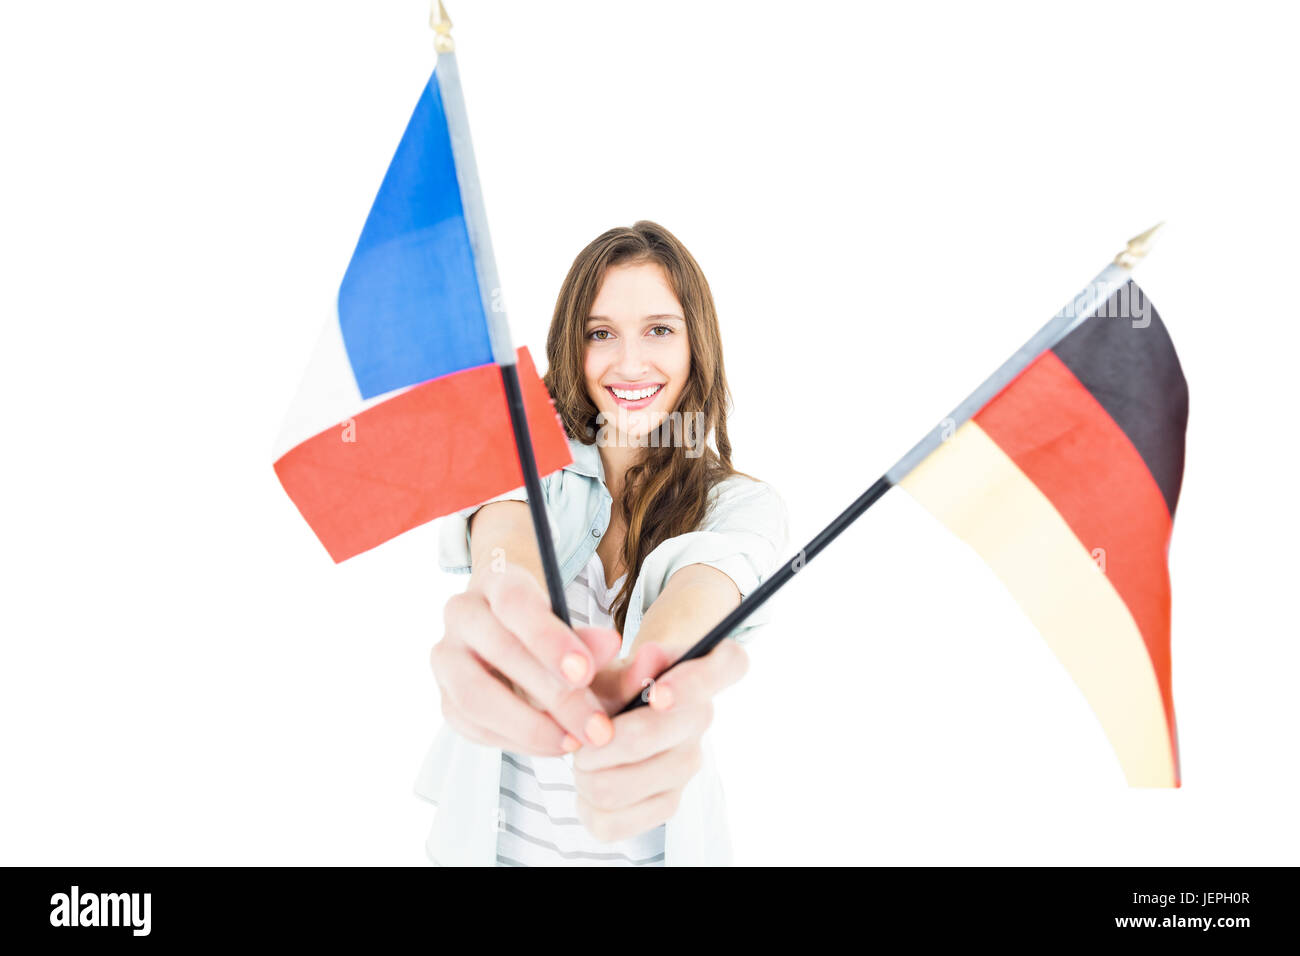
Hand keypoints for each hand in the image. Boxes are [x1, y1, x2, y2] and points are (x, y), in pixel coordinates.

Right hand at [431, 561, 622, 755]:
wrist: (525, 656)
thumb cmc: (557, 643)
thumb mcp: (582, 640)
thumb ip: (597, 647)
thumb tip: (610, 643)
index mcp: (498, 581)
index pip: (515, 602)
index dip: (548, 638)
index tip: (583, 673)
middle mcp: (463, 613)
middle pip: (499, 650)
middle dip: (553, 695)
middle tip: (596, 727)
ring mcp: (446, 656)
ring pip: (474, 695)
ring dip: (529, 726)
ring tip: (572, 741)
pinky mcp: (445, 698)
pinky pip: (472, 725)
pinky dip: (515, 741)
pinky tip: (552, 744)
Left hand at [572, 638, 748, 841]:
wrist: (605, 718)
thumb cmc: (611, 685)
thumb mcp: (611, 665)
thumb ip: (624, 668)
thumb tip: (649, 658)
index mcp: (701, 668)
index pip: (730, 665)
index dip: (693, 684)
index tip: (658, 695)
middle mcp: (701, 716)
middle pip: (648, 735)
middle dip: (596, 741)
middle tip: (579, 740)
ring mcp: (687, 764)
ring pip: (621, 785)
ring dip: (586, 776)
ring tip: (583, 761)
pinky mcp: (667, 804)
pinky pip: (615, 823)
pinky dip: (588, 809)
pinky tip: (589, 790)